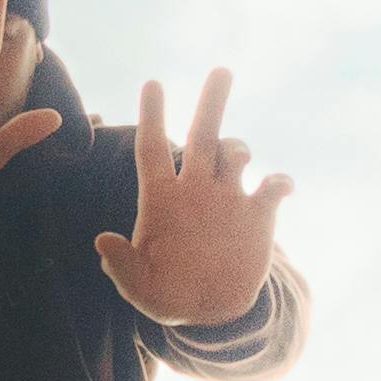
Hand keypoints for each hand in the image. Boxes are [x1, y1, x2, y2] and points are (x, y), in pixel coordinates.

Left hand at [94, 69, 291, 328]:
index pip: (154, 148)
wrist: (210, 310)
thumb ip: (122, 266)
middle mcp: (196, 189)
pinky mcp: (258, 216)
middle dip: (211, 103)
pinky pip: (272, 188)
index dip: (152, 117)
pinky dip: (279, 182)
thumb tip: (102, 242)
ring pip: (235, 155)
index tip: (153, 84)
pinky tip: (278, 187)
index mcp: (162, 198)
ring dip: (237, 148)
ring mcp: (228, 199)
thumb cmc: (166, 294)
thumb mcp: (140, 288)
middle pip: (203, 136)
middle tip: (221, 70)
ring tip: (238, 159)